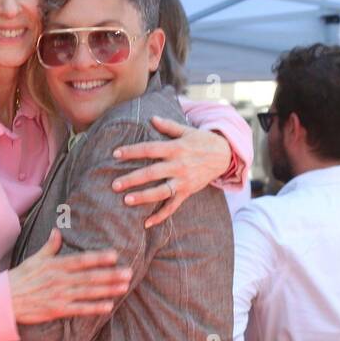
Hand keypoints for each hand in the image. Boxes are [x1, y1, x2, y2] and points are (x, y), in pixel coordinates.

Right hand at [8, 228, 130, 323]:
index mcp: (55, 265)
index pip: (81, 260)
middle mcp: (60, 280)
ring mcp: (60, 296)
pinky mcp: (58, 310)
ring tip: (124, 286)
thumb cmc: (20, 278)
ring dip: (108, 289)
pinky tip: (108, 306)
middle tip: (128, 272)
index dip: (98, 258)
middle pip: (89, 276)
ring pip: (88, 292)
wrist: (5, 300)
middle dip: (110, 275)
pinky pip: (80, 309)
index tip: (114, 256)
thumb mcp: (34, 259)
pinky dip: (94, 307)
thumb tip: (57, 232)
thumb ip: (49, 247)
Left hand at [111, 115, 232, 228]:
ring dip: (143, 197)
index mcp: (175, 148)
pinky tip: (147, 223)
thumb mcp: (186, 130)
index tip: (115, 154)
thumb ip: (168, 126)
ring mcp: (183, 181)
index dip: (132, 151)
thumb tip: (151, 118)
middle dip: (132, 179)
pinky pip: (173, 206)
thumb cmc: (202, 141)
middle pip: (151, 173)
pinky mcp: (187, 192)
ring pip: (161, 191)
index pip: (149, 149)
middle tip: (115, 184)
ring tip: (127, 201)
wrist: (224, 155)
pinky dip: (160, 216)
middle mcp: (178, 165)